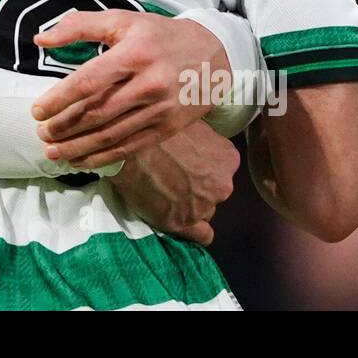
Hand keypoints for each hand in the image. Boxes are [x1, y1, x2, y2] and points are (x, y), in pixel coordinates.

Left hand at [31, 9, 230, 167]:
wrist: (215, 54)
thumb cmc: (159, 36)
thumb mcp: (122, 20)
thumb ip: (79, 25)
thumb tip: (41, 38)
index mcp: (134, 54)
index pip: (89, 82)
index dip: (59, 99)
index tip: (37, 111)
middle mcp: (148, 84)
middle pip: (97, 112)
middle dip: (64, 127)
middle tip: (41, 134)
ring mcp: (160, 109)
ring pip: (111, 135)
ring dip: (78, 148)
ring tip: (53, 152)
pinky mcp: (168, 128)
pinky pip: (130, 147)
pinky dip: (103, 158)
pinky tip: (81, 161)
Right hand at [110, 120, 239, 245]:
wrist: (129, 146)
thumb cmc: (158, 128)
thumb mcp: (190, 121)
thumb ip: (203, 138)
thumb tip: (200, 140)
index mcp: (227, 158)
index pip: (222, 169)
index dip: (203, 167)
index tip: (186, 163)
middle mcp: (222, 185)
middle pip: (214, 191)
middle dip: (198, 187)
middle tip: (173, 176)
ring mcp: (203, 206)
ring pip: (204, 211)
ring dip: (191, 206)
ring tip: (166, 195)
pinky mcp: (183, 223)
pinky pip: (202, 236)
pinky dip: (194, 231)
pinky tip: (180, 221)